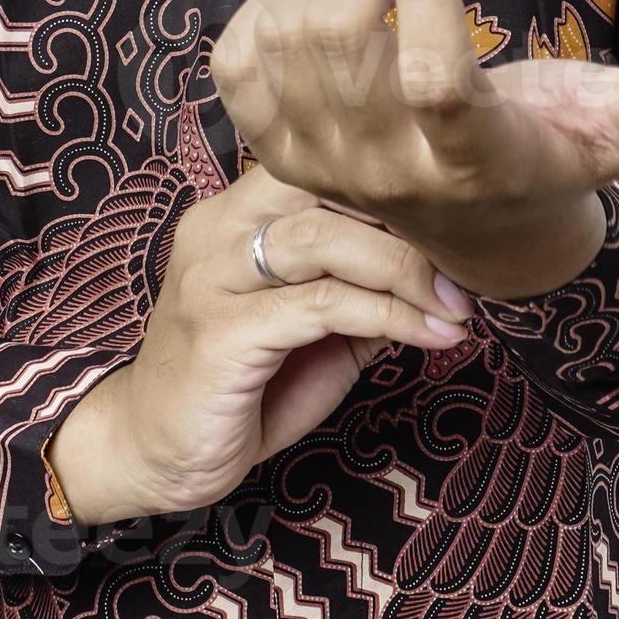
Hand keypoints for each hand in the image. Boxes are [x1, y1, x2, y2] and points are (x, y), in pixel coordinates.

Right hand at [44, 163, 471, 526]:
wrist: (152, 453)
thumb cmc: (238, 389)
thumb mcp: (314, 334)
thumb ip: (362, 293)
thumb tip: (443, 271)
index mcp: (234, 214)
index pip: (319, 165)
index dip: (392, 186)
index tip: (458, 224)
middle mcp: (216, 229)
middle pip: (324, 186)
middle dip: (408, 220)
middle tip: (466, 267)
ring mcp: (212, 277)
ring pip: (325, 238)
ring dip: (406, 270)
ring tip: (455, 307)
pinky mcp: (221, 331)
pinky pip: (320, 305)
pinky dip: (388, 316)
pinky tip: (429, 336)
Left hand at [209, 0, 618, 300]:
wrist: (484, 232)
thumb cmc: (560, 155)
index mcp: (475, 160)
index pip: (433, 75)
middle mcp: (388, 172)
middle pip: (341, 42)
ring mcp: (324, 167)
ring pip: (287, 38)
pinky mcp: (278, 155)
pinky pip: (235, 62)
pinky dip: (265, 9)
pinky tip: (314, 3)